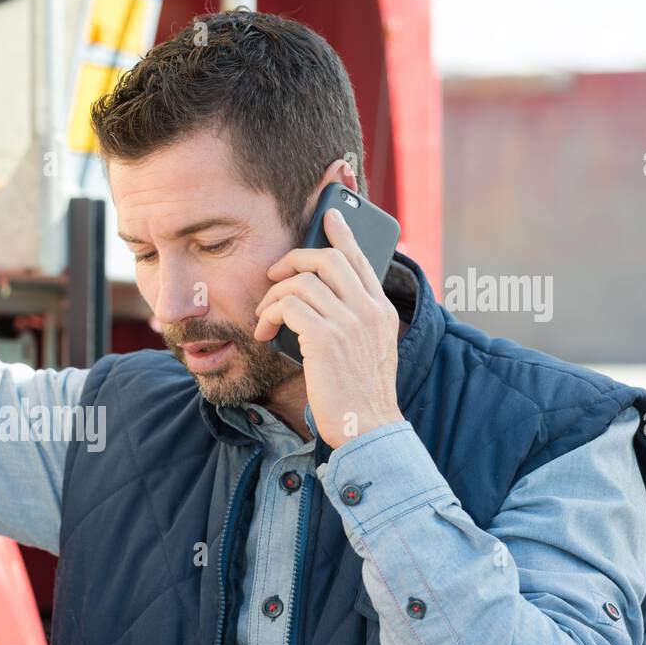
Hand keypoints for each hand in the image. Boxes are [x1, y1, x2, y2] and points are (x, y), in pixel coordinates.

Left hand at [252, 208, 403, 448]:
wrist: (367, 428)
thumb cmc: (359, 396)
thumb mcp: (367, 350)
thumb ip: (353, 321)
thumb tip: (319, 301)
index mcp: (382, 310)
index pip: (361, 259)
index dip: (342, 234)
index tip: (329, 216)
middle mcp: (369, 309)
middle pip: (328, 258)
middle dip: (293, 260)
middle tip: (273, 277)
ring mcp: (350, 321)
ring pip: (302, 281)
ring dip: (273, 297)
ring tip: (264, 319)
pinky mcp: (326, 338)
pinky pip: (288, 306)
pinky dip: (269, 316)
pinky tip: (264, 333)